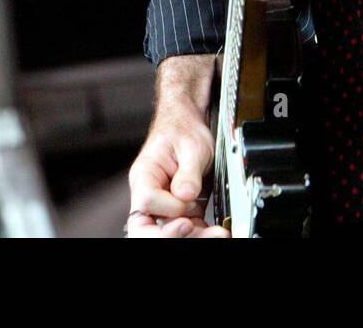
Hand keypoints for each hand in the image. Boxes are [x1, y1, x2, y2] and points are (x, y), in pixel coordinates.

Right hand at [126, 106, 229, 237]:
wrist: (189, 125)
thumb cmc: (183, 129)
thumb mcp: (191, 146)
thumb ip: (188, 172)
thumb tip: (186, 196)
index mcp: (145, 174)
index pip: (147, 201)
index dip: (170, 206)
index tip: (189, 198)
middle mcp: (149, 194)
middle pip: (146, 228)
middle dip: (170, 235)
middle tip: (193, 228)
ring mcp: (163, 206)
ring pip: (169, 233)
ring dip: (193, 236)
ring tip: (217, 233)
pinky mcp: (179, 212)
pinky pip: (186, 231)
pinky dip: (201, 234)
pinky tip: (215, 232)